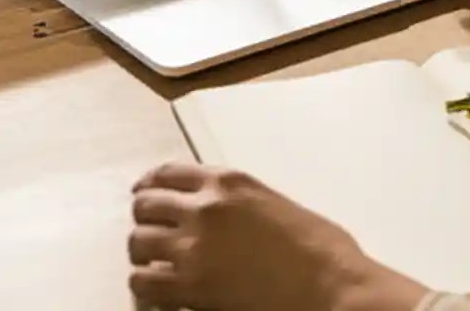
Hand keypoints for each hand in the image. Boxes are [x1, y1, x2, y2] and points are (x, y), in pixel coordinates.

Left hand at [128, 163, 427, 310]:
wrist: (332, 286)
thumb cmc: (322, 251)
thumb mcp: (276, 206)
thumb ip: (241, 204)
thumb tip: (226, 219)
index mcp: (229, 182)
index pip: (168, 173)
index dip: (148, 185)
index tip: (143, 195)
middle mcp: (205, 206)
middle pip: (146, 205)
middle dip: (145, 221)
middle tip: (151, 239)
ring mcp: (194, 245)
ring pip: (138, 242)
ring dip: (143, 256)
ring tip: (154, 269)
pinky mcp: (191, 285)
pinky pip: (142, 282)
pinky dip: (146, 289)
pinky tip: (161, 295)